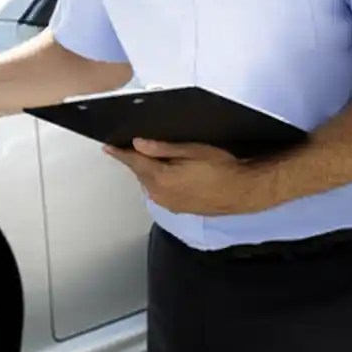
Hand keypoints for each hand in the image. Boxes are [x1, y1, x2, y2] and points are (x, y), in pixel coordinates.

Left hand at [104, 139, 277, 215]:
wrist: (244, 190)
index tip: (108, 146)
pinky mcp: (177, 208)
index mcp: (161, 178)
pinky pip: (159, 192)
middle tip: (139, 145)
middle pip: (139, 173)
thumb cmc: (222, 167)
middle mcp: (160, 194)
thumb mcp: (192, 150)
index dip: (119, 152)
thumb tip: (138, 143)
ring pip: (149, 183)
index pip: (133, 162)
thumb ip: (162, 148)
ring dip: (148, 171)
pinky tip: (170, 173)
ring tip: (160, 158)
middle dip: (137, 159)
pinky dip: (158, 181)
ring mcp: (168, 204)